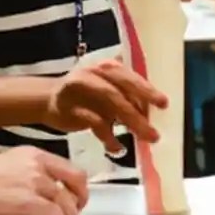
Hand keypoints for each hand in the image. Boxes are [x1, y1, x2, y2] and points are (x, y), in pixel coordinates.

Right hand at [0, 146, 88, 214]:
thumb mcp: (11, 162)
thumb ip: (33, 170)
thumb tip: (49, 187)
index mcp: (36, 155)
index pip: (71, 168)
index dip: (78, 186)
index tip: (76, 196)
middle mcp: (39, 166)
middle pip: (76, 182)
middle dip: (80, 199)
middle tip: (74, 211)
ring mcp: (35, 183)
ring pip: (66, 202)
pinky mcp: (28, 203)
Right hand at [44, 58, 167, 151]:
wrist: (49, 99)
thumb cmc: (87, 93)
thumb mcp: (107, 87)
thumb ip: (127, 94)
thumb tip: (154, 109)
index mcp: (107, 67)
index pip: (130, 77)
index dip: (147, 90)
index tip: (164, 104)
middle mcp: (94, 75)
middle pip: (119, 92)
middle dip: (139, 111)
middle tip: (155, 129)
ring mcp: (80, 91)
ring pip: (109, 107)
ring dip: (130, 124)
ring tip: (146, 138)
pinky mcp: (71, 110)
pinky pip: (94, 124)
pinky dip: (108, 137)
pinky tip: (117, 147)